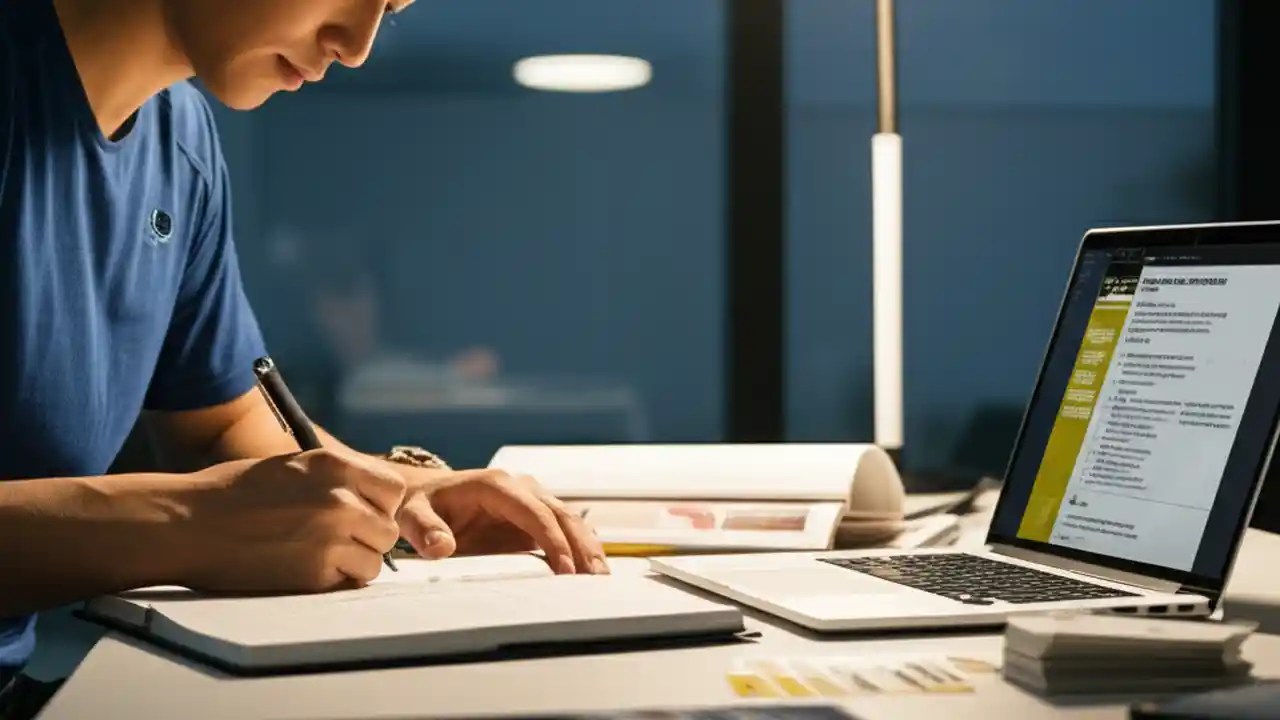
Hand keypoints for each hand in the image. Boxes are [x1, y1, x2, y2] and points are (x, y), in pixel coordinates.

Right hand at [178, 450, 405, 592]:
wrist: (189, 523)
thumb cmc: (233, 493)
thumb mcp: (293, 466)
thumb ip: (336, 480)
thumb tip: (370, 499)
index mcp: (335, 466)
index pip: (394, 490)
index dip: (381, 505)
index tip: (362, 513)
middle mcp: (341, 499)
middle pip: (388, 530)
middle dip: (368, 538)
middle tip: (338, 541)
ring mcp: (331, 537)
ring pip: (374, 562)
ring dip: (354, 564)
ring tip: (320, 557)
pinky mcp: (315, 573)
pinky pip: (349, 583)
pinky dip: (334, 582)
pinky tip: (306, 569)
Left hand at [395, 469, 607, 574]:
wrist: (424, 495)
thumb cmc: (420, 505)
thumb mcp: (412, 515)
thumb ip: (425, 530)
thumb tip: (441, 547)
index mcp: (497, 485)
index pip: (534, 512)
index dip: (552, 541)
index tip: (565, 570)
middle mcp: (521, 488)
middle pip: (562, 515)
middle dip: (581, 546)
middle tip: (596, 579)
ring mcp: (532, 502)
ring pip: (570, 522)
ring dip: (588, 549)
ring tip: (602, 579)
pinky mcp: (535, 519)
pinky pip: (564, 532)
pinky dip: (580, 550)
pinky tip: (591, 572)